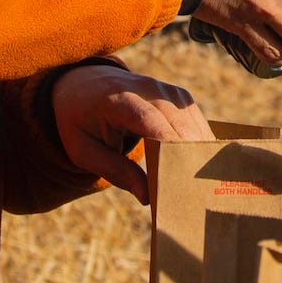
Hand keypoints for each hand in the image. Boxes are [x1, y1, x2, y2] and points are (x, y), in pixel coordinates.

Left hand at [49, 63, 211, 201]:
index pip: (150, 121)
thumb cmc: (81, 122)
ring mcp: (165, 89)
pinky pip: (196, 120)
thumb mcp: (83, 150)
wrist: (83, 85)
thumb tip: (147, 197)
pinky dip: (199, 143)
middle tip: (195, 194)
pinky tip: (199, 166)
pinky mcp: (178, 95)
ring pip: (193, 123)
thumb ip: (114, 170)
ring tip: (200, 185)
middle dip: (188, 158)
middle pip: (177, 123)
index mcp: (116, 99)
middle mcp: (145, 88)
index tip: (182, 178)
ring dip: (198, 152)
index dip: (169, 146)